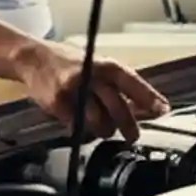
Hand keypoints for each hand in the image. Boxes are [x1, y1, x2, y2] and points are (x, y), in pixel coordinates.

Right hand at [13, 40, 168, 142]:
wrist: (33, 58)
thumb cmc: (69, 63)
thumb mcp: (98, 66)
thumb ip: (118, 85)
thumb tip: (145, 108)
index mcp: (105, 65)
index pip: (132, 82)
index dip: (148, 98)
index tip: (162, 110)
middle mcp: (91, 75)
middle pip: (117, 107)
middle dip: (128, 126)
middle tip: (133, 136)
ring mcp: (74, 90)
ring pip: (99, 122)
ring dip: (104, 130)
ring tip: (102, 127)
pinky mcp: (59, 104)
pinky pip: (77, 127)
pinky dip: (81, 128)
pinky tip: (79, 120)